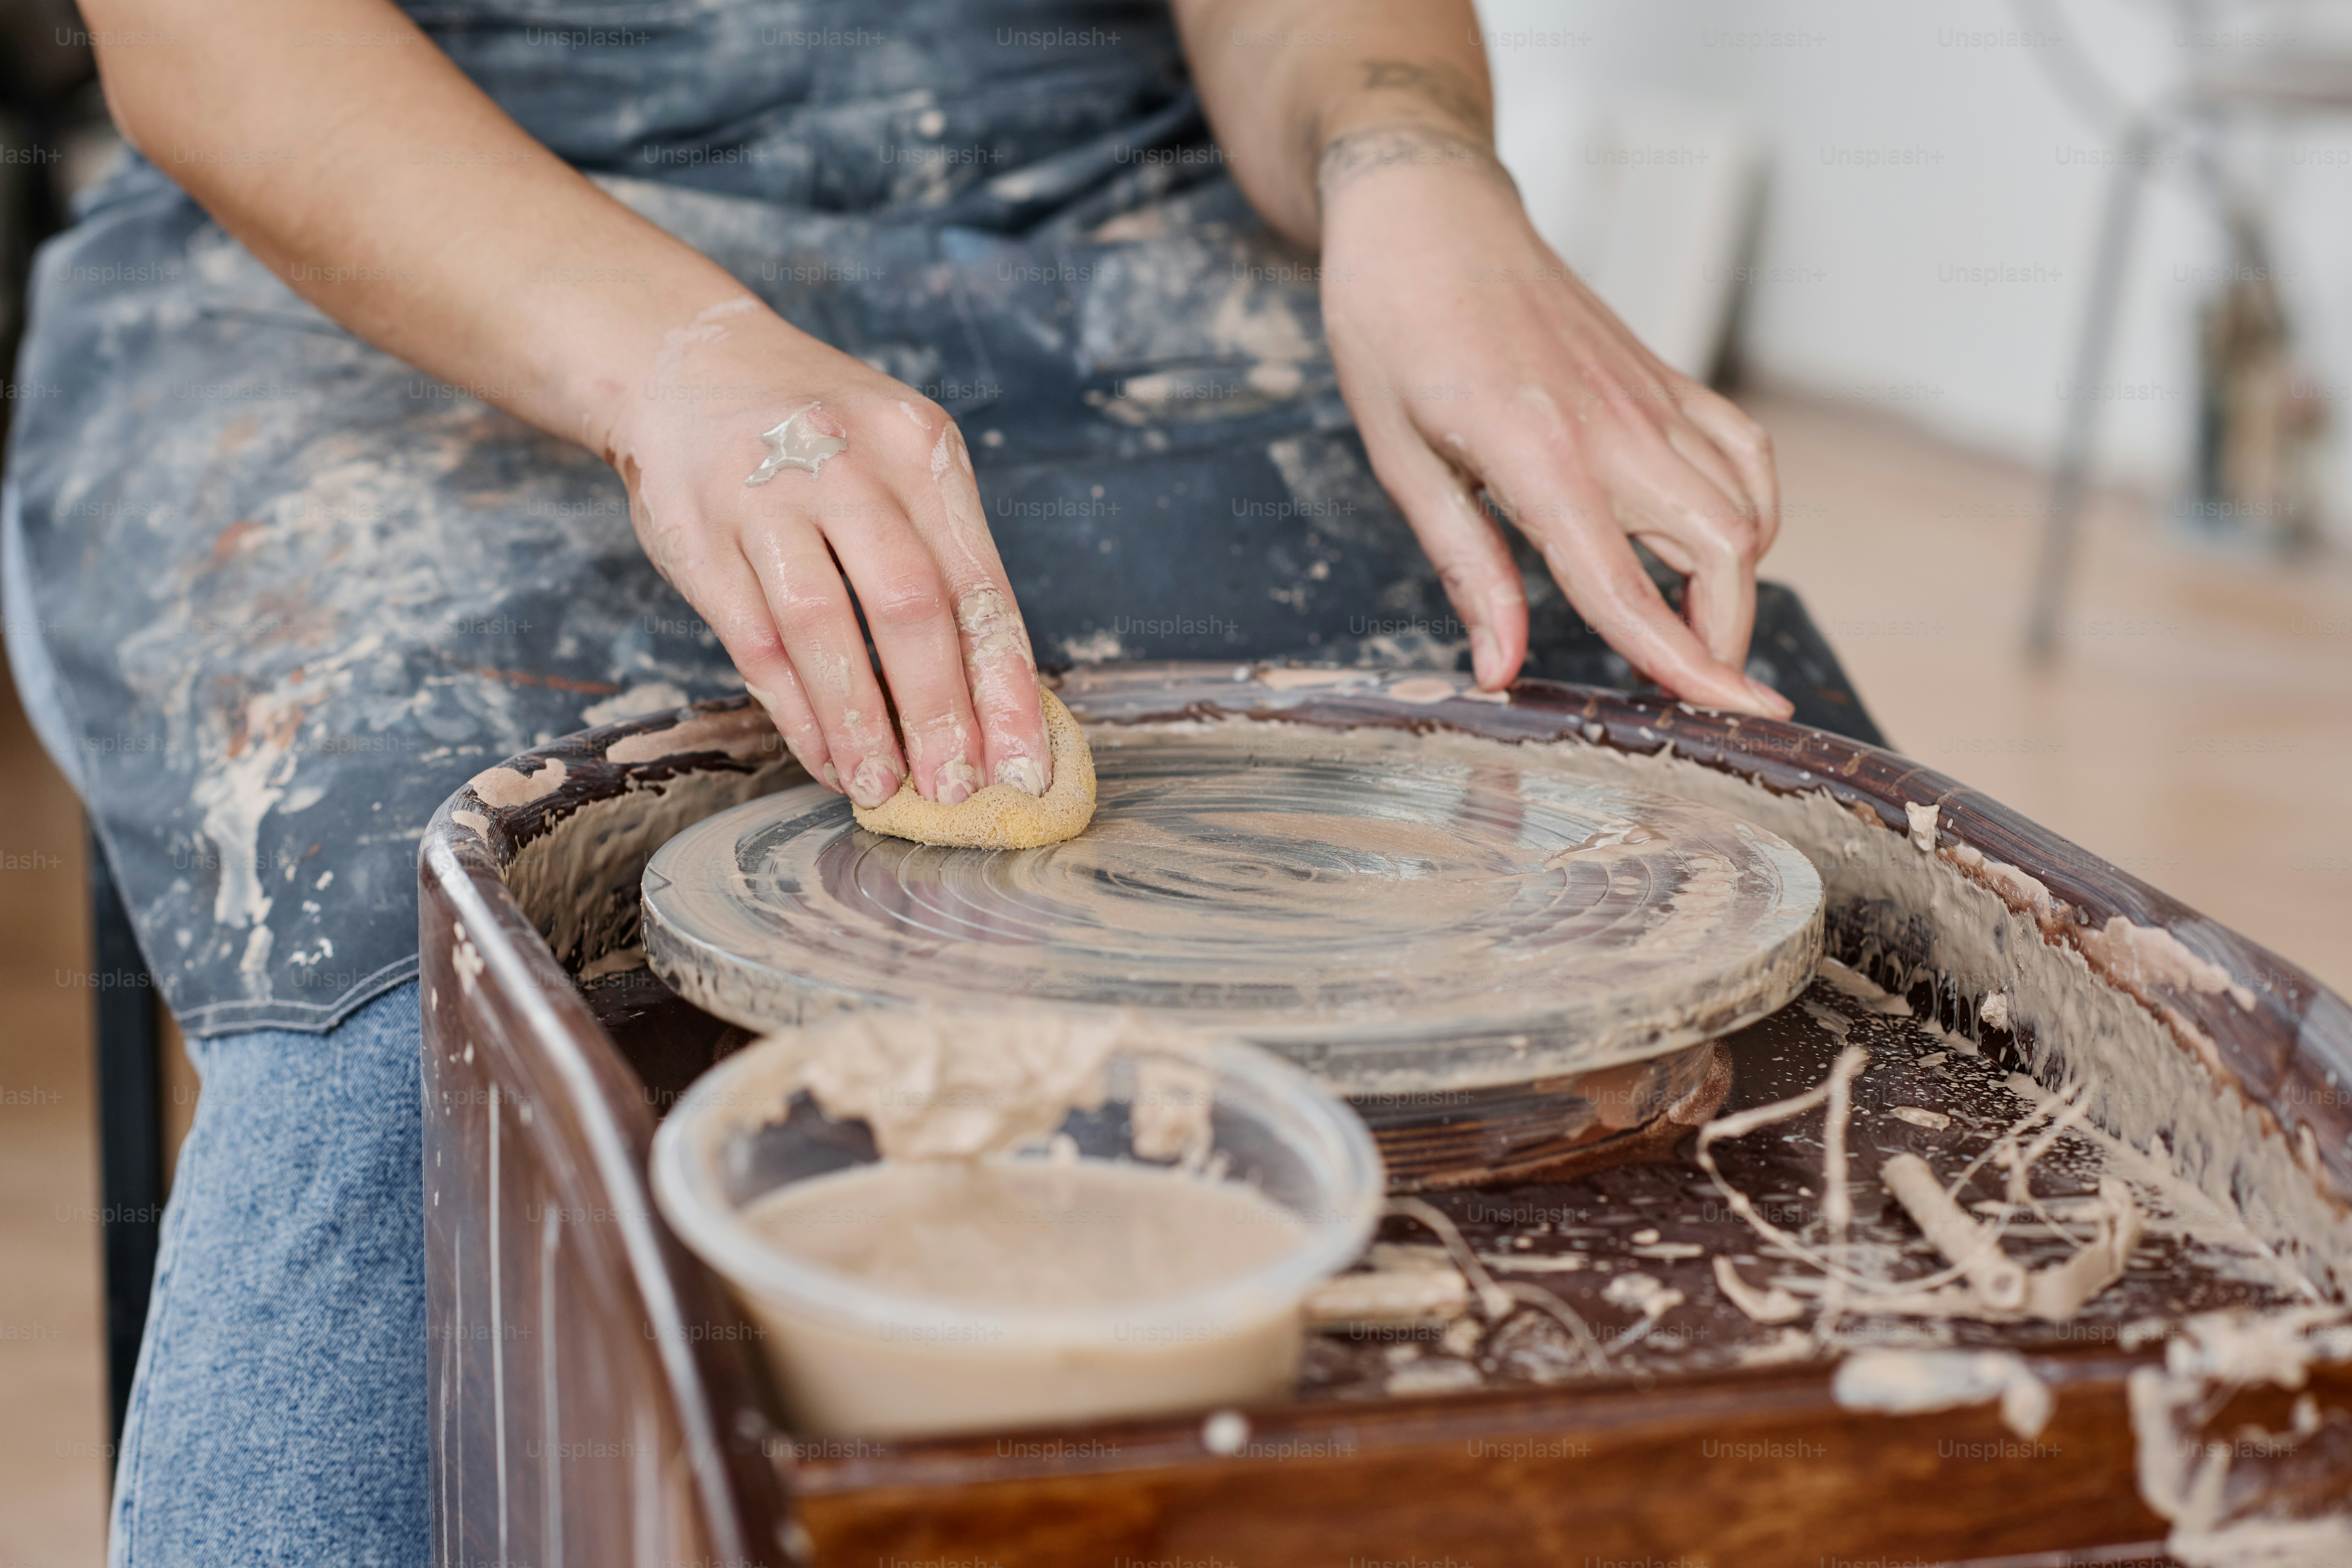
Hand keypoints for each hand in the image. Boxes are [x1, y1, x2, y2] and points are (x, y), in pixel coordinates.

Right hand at [603, 300, 1050, 803]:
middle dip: (940, 714)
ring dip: (859, 724)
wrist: (683, 361)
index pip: (979, 586)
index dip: (1006, 688)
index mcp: (920, 448)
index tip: (1025, 765)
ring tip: (884, 790)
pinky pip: (756, 642)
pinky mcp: (701, 536)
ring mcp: (767, 495)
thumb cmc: (816, 436)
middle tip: (957, 790)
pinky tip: (824, 756)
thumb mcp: (896, 462)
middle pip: (911, 607)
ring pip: (824, 630)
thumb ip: (940, 560)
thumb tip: (988, 698)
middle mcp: (849, 463)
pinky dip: (796, 712)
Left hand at [1316, 131, 1789, 716]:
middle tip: (1690, 687)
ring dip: (1737, 581)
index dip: (1683, 665)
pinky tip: (1712, 540)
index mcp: (1536, 455)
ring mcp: (1648, 395)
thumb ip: (1465, 565)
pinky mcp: (1663, 374)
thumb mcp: (1400, 458)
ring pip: (1747, 506)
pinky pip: (1742, 451)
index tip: (1732, 716)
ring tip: (1693, 626)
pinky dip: (1749, 508)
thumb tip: (1499, 666)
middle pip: (1723, 553)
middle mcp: (1613, 426)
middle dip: (1723, 637)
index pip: (1626, 587)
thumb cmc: (1393, 326)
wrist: (1426, 215)